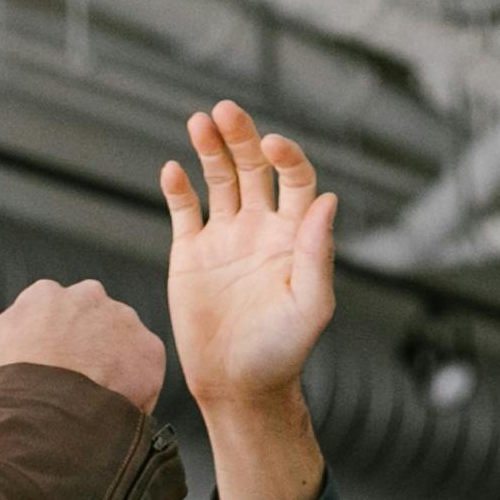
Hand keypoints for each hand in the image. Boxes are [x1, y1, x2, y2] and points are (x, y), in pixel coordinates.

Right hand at [0, 278, 167, 410]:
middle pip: (94, 323)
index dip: (55, 347)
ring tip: (101, 404)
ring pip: (124, 345)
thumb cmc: (5, 390)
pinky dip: (140, 390)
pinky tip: (120, 412)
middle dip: (91, 350)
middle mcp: (87, 296)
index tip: (55, 371)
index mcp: (44, 296)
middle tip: (81, 387)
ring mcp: (122, 320)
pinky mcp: (148, 349)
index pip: (56, 316)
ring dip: (117, 368)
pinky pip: (147, 371)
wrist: (40, 411)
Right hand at [160, 102, 337, 408]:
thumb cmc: (282, 353)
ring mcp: (224, 237)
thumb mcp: (310, 307)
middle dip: (241, 137)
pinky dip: (177, 187)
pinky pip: (183, 210)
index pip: (295, 178)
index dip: (286, 156)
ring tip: (198, 123)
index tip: (271, 145)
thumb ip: (319, 254)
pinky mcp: (190, 253)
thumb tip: (328, 200)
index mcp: (294, 235)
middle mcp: (260, 227)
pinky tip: (172, 169)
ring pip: (218, 179)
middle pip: (253, 167)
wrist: (237, 387)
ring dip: (210, 148)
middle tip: (224, 112)